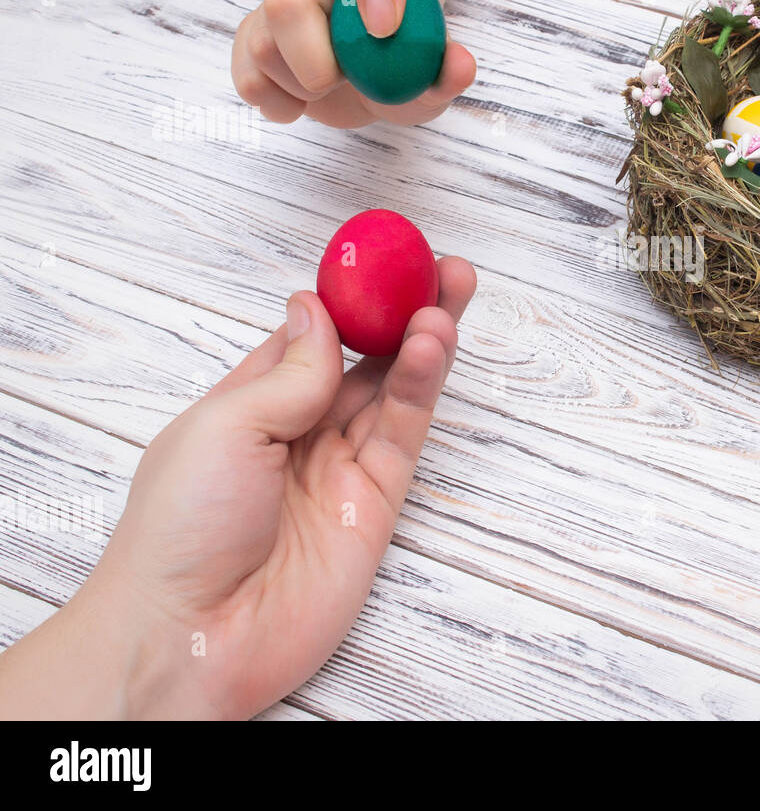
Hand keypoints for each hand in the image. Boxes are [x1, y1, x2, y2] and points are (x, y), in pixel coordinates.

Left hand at [0, 258, 475, 718]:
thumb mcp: (225, 424)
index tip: (381, 257)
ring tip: (448, 295)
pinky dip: (421, 386)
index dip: (348, 296)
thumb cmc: (178, 529)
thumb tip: (315, 309)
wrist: (192, 634)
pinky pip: (405, 433)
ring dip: (422, 340)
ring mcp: (341, 467)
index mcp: (250, 402)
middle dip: (402, 310)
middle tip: (440, 267)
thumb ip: (289, 370)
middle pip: (365, 357)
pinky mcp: (376, 504)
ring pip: (393, 389)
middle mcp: (300, 430)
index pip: (310, 335)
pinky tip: (431, 345)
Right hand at [231, 0, 475, 127]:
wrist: (371, 78)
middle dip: (318, 61)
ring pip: (263, 47)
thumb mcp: (433, 71)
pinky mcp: (253, 41)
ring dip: (302, 88)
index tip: (386, 28)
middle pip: (287, 1)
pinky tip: (302, 103)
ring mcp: (277, 6)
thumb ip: (449, 68)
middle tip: (348, 79)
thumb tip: (461, 65)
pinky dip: (278, 105)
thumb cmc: (403, 63)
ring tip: (330, 88)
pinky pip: (248, 80)